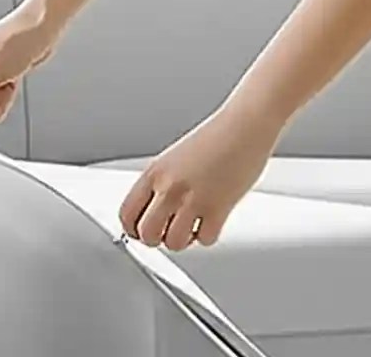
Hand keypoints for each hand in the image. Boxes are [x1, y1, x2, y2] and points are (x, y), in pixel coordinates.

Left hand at [118, 108, 281, 250]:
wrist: (243, 127)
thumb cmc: (214, 139)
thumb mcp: (173, 159)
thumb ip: (161, 184)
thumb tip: (153, 212)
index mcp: (154, 172)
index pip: (127, 213)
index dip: (133, 229)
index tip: (141, 232)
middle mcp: (169, 187)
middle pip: (146, 234)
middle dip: (156, 240)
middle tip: (167, 233)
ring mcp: (192, 199)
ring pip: (174, 243)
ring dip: (183, 241)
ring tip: (191, 227)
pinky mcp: (218, 208)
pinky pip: (204, 240)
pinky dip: (207, 236)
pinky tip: (210, 222)